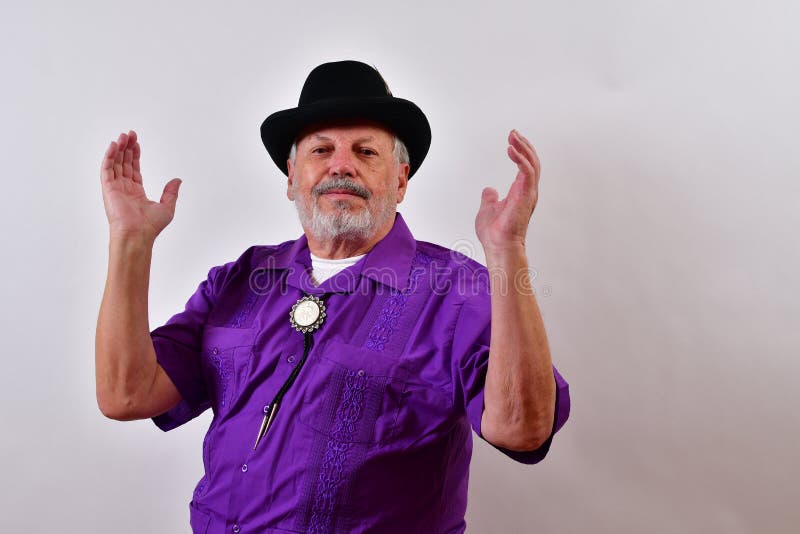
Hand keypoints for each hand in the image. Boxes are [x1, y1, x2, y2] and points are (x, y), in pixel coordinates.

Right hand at [100, 130, 181, 240]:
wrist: (138, 234)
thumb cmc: (151, 226)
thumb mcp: (167, 207)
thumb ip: (171, 192)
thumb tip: (178, 180)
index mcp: (136, 192)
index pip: (134, 169)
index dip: (135, 155)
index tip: (136, 142)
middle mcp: (124, 189)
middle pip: (124, 163)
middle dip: (126, 148)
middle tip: (129, 134)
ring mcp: (115, 188)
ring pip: (115, 163)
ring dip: (118, 149)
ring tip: (123, 136)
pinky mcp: (108, 188)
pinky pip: (106, 169)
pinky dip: (109, 156)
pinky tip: (113, 146)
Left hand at [475, 129, 540, 253]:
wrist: (498, 246)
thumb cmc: (495, 233)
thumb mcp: (488, 209)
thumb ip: (490, 198)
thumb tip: (489, 190)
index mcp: (521, 192)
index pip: (527, 167)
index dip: (521, 151)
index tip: (512, 139)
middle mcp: (528, 191)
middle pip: (532, 161)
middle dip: (524, 145)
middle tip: (513, 133)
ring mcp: (528, 193)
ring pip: (532, 163)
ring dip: (523, 148)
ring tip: (512, 137)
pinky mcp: (526, 195)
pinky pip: (527, 171)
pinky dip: (520, 158)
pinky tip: (510, 149)